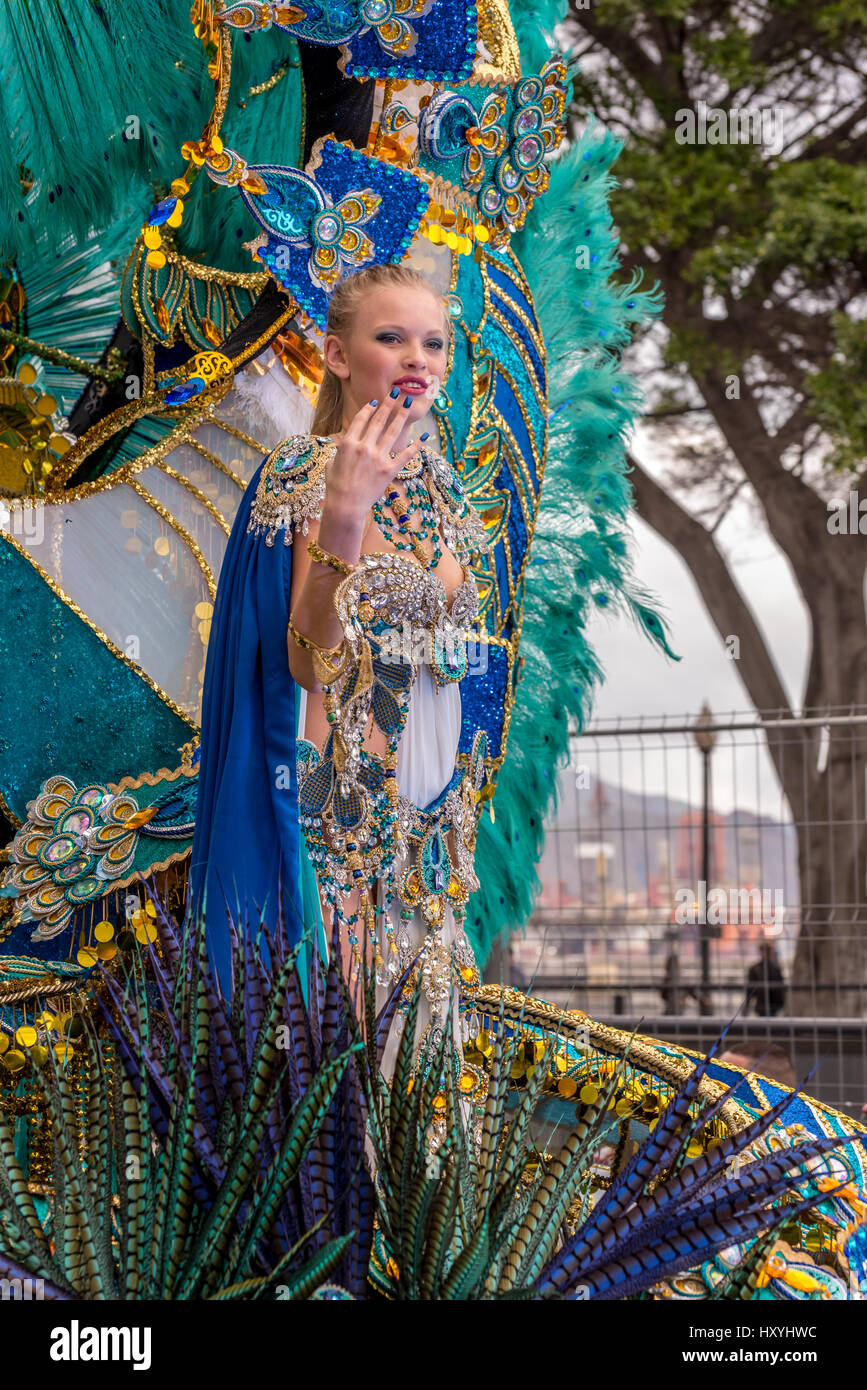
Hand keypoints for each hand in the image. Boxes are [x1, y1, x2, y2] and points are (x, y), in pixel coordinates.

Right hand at [322, 395, 425, 524]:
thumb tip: (342, 446)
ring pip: (392, 432)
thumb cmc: (334, 487)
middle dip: (388, 404)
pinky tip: (424, 436)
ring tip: (407, 403)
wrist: (345, 506)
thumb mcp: (331, 464)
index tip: (376, 402)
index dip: (369, 409)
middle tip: (396, 392)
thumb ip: (339, 451)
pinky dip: (416, 445)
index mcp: (348, 443)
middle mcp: (364, 447)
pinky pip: (405, 455)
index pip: (361, 420)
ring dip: (401, 415)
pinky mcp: (389, 471)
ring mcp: (378, 458)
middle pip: (378, 421)